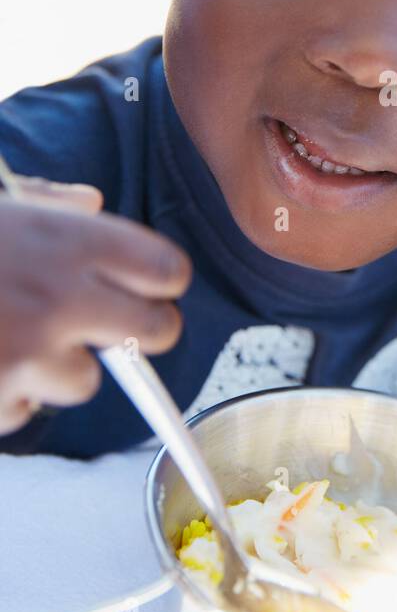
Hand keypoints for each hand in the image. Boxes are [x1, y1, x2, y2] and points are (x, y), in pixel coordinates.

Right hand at [0, 176, 191, 433]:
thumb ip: (49, 204)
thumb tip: (91, 200)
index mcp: (68, 241)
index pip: (165, 269)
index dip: (160, 281)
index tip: (146, 286)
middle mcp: (62, 296)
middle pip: (158, 331)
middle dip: (143, 333)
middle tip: (115, 329)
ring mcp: (31, 352)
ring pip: (85, 381)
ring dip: (55, 370)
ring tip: (10, 340)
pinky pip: (26, 411)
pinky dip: (7, 396)